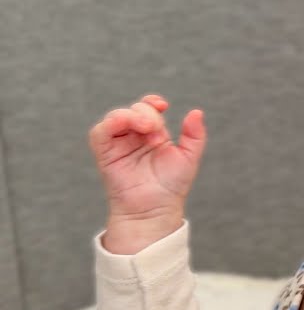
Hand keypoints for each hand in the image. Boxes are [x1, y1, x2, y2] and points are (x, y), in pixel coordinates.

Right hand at [89, 94, 205, 253]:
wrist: (155, 208)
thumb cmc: (171, 186)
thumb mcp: (189, 157)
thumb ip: (194, 135)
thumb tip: (197, 111)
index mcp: (153, 135)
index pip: (147, 108)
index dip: (152, 102)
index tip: (163, 105)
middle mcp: (134, 137)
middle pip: (135, 110)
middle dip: (148, 115)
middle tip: (157, 133)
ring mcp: (118, 144)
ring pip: (116, 116)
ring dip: (132, 116)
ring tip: (147, 129)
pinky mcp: (104, 153)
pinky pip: (100, 132)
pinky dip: (111, 123)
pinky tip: (126, 124)